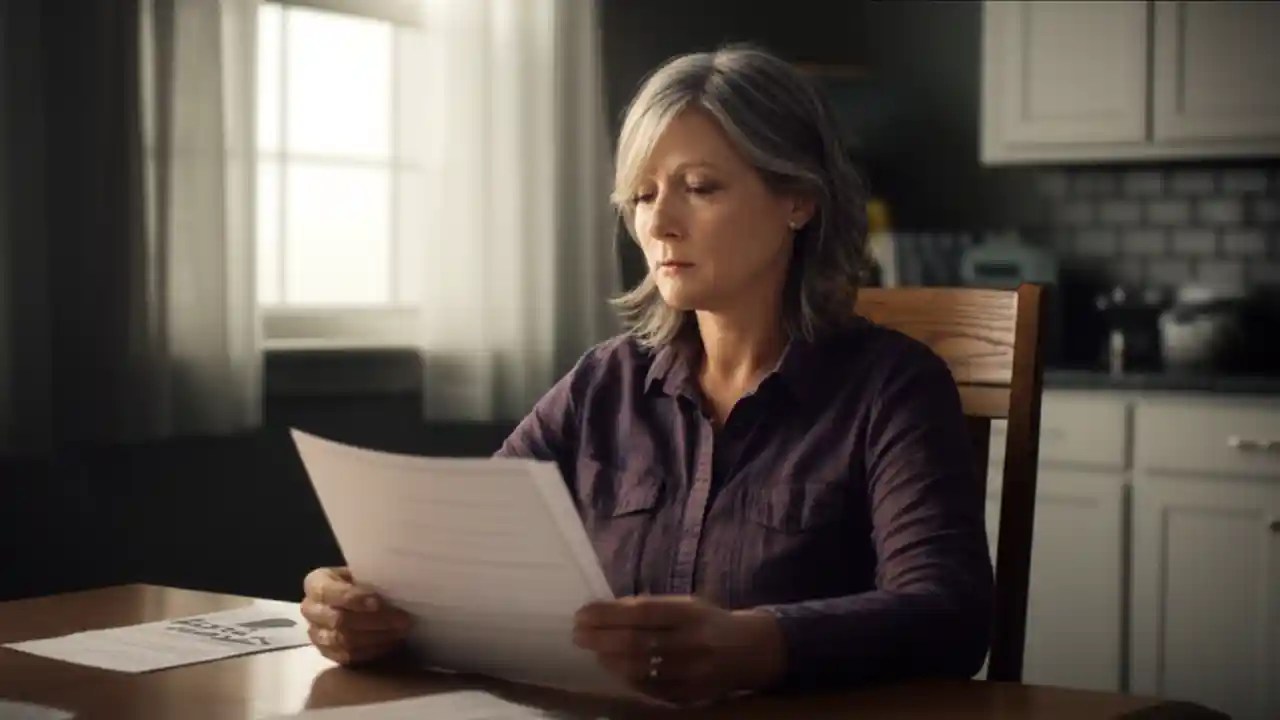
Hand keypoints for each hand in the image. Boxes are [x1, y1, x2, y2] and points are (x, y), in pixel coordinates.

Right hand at [300, 566, 412, 665]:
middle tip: (402, 620)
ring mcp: (315, 634)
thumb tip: (394, 585)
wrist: (354, 602)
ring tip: (399, 632)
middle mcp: (310, 609)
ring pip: (343, 641)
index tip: (379, 603)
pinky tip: (390, 644)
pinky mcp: (325, 653)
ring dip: (375, 638)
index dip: (354, 599)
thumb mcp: (362, 573)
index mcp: (315, 583)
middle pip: (338, 620)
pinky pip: (347, 656)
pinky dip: (371, 651)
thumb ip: (369, 578)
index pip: (329, 592)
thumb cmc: (361, 583)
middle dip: (374, 621)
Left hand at [572, 595, 785, 704]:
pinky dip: (629, 679)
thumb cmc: (709, 621)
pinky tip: (615, 668)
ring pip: (641, 669)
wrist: (752, 651)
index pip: (641, 612)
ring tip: (594, 651)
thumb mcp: (687, 604)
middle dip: (601, 638)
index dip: (608, 614)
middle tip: (578, 634)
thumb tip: (605, 611)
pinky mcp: (691, 695)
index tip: (582, 613)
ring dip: (610, 660)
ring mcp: (692, 673)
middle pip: (637, 643)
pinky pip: (652, 690)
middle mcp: (692, 643)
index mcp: (690, 613)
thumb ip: (652, 607)